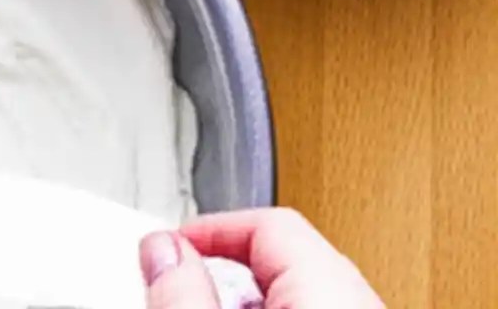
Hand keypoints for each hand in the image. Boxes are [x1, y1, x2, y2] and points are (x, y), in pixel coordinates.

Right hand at [138, 208, 385, 307]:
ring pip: (303, 290)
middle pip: (288, 255)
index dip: (209, 228)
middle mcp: (361, 304)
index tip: (167, 248)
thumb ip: (184, 291)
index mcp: (334, 292)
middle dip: (225, 266)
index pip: (271, 223)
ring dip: (248, 296)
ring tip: (202, 306)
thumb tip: (161, 250)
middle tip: (178, 283)